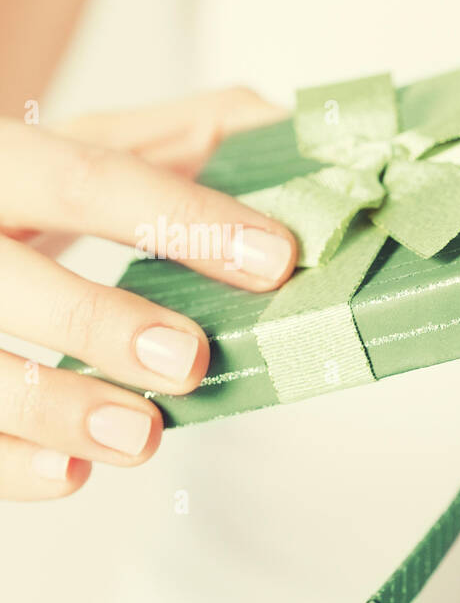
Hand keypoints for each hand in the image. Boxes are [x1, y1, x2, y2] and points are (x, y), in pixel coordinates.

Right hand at [0, 88, 296, 500]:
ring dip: (59, 408)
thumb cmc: (33, 188)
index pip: (86, 177)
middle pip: (11, 278)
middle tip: (190, 359)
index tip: (273, 260)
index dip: (182, 219)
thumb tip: (287, 128)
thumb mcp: (96, 143)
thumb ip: (187, 136)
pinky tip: (72, 474)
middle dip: (100, 323)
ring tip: (141, 435)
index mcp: (2, 157)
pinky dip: (9, 463)